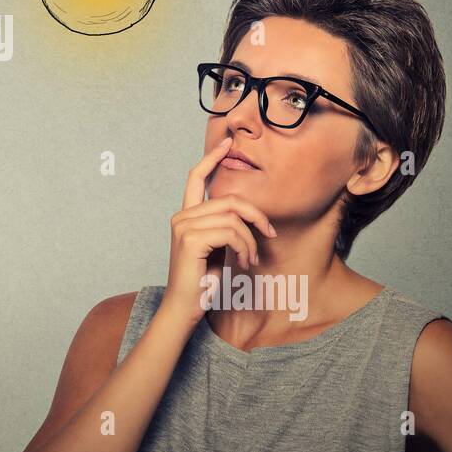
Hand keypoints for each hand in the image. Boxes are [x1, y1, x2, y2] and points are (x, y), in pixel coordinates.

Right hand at [159, 136, 276, 327]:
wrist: (185, 307)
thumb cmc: (203, 281)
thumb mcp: (218, 248)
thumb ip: (224, 226)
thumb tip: (248, 213)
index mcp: (186, 216)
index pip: (195, 177)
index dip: (212, 158)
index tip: (228, 144)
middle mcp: (181, 217)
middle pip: (228, 200)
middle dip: (256, 214)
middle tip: (270, 234)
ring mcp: (183, 227)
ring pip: (233, 217)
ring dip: (251, 239)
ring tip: (252, 258)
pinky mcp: (190, 240)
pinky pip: (231, 232)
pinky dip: (245, 247)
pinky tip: (245, 262)